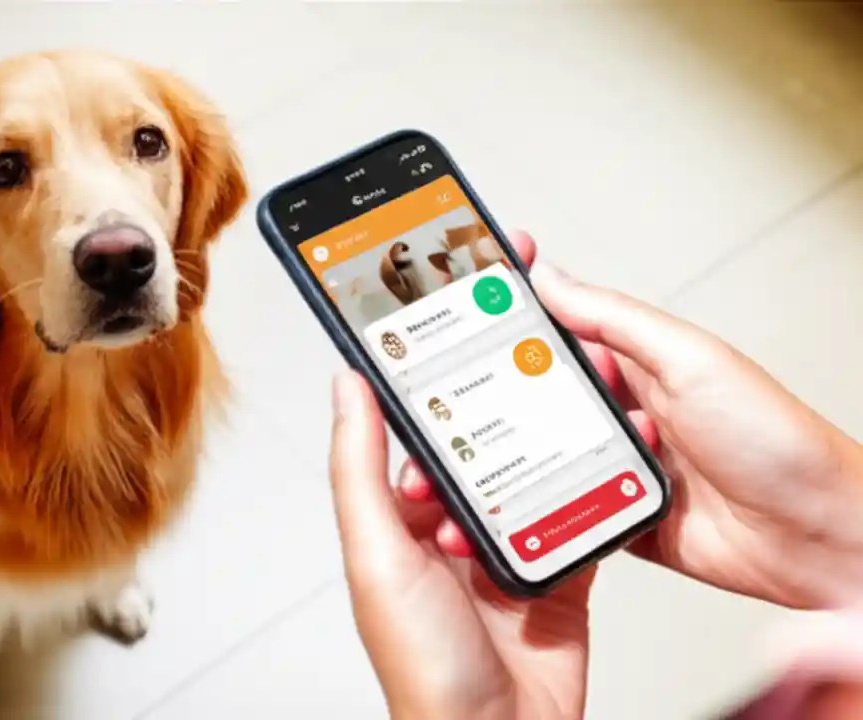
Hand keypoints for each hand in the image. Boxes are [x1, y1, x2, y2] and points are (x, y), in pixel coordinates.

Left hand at [331, 370, 591, 719]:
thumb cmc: (423, 664)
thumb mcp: (379, 554)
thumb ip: (361, 469)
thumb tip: (347, 388)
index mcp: (399, 526)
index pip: (413, 445)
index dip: (432, 401)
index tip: (451, 347)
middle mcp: (449, 537)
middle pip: (481, 457)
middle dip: (503, 421)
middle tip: (527, 370)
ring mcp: (504, 556)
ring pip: (532, 481)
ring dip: (549, 454)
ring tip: (568, 407)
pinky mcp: (555, 576)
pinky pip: (577, 521)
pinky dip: (590, 498)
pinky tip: (601, 463)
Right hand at [453, 231, 862, 608]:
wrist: (818, 538)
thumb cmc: (776, 441)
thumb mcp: (689, 359)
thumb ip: (614, 318)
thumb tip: (550, 277)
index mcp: (637, 363)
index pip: (559, 328)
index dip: (510, 313)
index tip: (461, 298)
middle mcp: (622, 412)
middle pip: (535, 398)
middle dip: (491, 397)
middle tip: (445, 397)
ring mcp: (617, 467)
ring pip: (539, 456)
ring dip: (509, 459)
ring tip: (469, 457)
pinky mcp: (617, 519)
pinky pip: (561, 511)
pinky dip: (536, 511)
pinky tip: (511, 505)